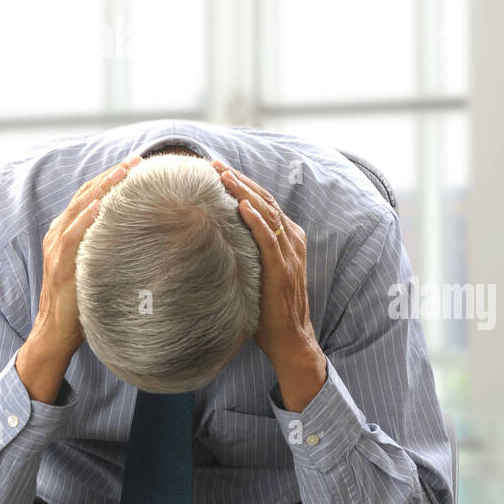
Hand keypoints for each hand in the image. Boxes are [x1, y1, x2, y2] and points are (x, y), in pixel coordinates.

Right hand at [30, 154, 142, 358]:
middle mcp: (59, 233)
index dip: (111, 178)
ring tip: (124, 172)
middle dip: (111, 175)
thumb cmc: (82, 301)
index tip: (137, 165)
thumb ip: (108, 247)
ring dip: (102, 187)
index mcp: (67, 230)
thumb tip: (144, 236)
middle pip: (86, 194)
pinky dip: (84, 218)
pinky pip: (71, 235)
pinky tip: (99, 204)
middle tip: (137, 161)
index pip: (90, 195)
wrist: (55, 333)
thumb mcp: (96, 266)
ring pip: (79, 208)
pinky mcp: (59, 264)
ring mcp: (57, 247)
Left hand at [212, 161, 326, 411]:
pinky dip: (257, 220)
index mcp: (287, 238)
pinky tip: (243, 206)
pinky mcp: (282, 269)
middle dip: (239, 180)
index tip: (218, 170)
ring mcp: (289, 254)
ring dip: (245, 192)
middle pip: (264, 200)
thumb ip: (247, 253)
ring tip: (224, 175)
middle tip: (214, 164)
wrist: (290, 339)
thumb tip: (212, 241)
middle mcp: (291, 240)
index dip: (242, 184)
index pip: (263, 202)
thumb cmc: (269, 309)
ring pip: (267, 213)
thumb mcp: (258, 273)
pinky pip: (269, 239)